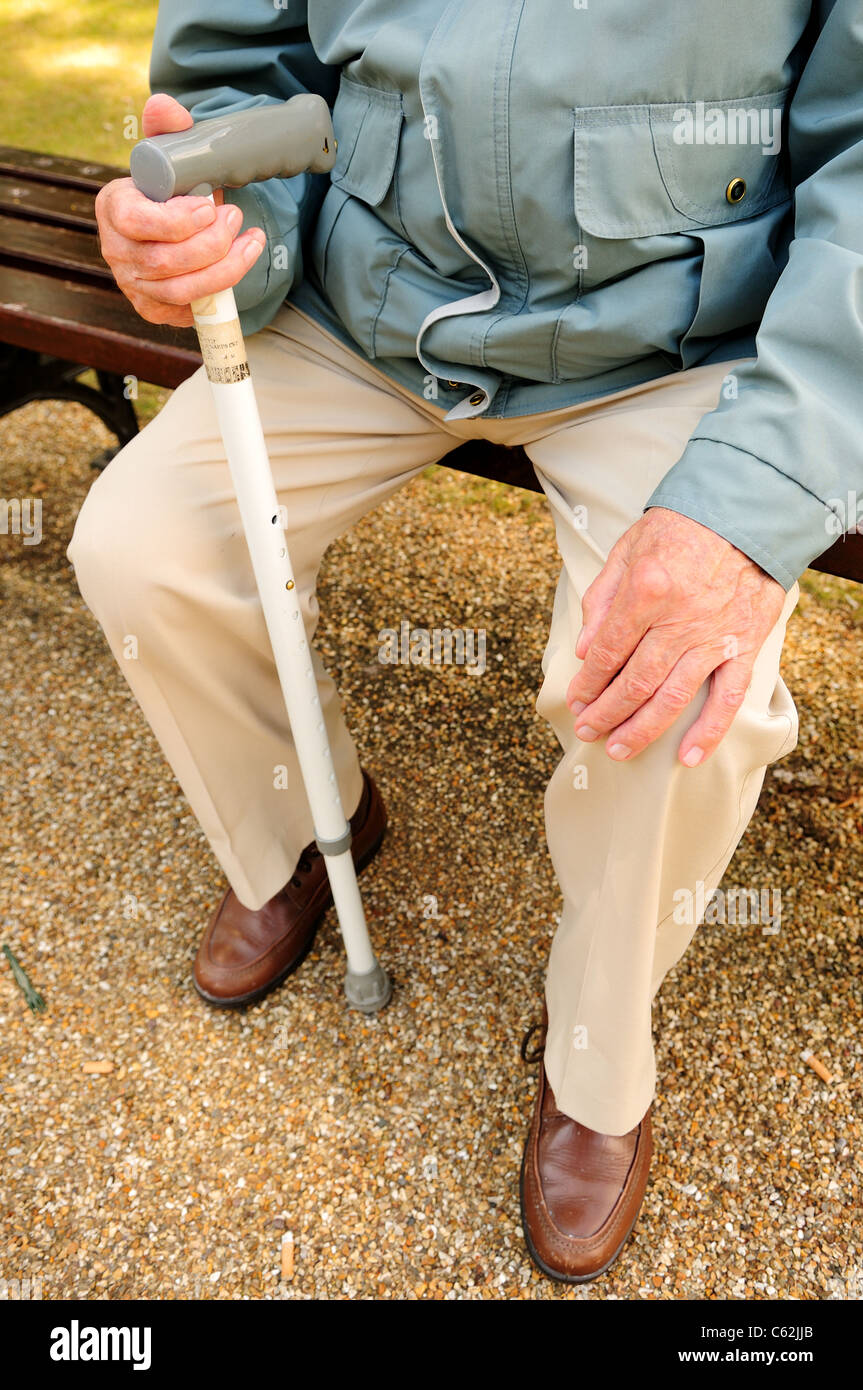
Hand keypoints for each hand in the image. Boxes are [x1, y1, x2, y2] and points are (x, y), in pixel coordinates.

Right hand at [94, 94, 265, 326]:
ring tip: (251, 243)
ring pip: (180, 290)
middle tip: (237, 219)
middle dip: (211, 244)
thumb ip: (166, 126)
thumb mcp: (163, 151)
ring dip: (224, 269)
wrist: (163, 224)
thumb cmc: (165, 188)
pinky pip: (187, 309)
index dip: (177, 221)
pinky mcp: (152, 308)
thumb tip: (167, 106)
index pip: (137, 223)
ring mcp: (132, 284)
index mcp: (113, 208)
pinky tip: (239, 266)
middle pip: (164, 262)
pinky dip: (218, 292)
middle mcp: (116, 251)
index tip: (210, 207)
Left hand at [565, 507, 786, 765]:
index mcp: (646, 592)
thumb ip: (602, 600)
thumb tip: (585, 650)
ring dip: (642, 729)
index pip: (607, 652)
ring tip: (619, 750)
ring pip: (672, 697)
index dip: (587, 682)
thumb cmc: (680, 529)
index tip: (575, 700)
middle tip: (587, 732)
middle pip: (634, 682)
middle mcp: (679, 620)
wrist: (743, 514)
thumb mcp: (628, 550)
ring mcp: (714, 638)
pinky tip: (687, 757)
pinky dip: (709, 732)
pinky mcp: (744, 647)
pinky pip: (727, 698)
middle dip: (605, 713)